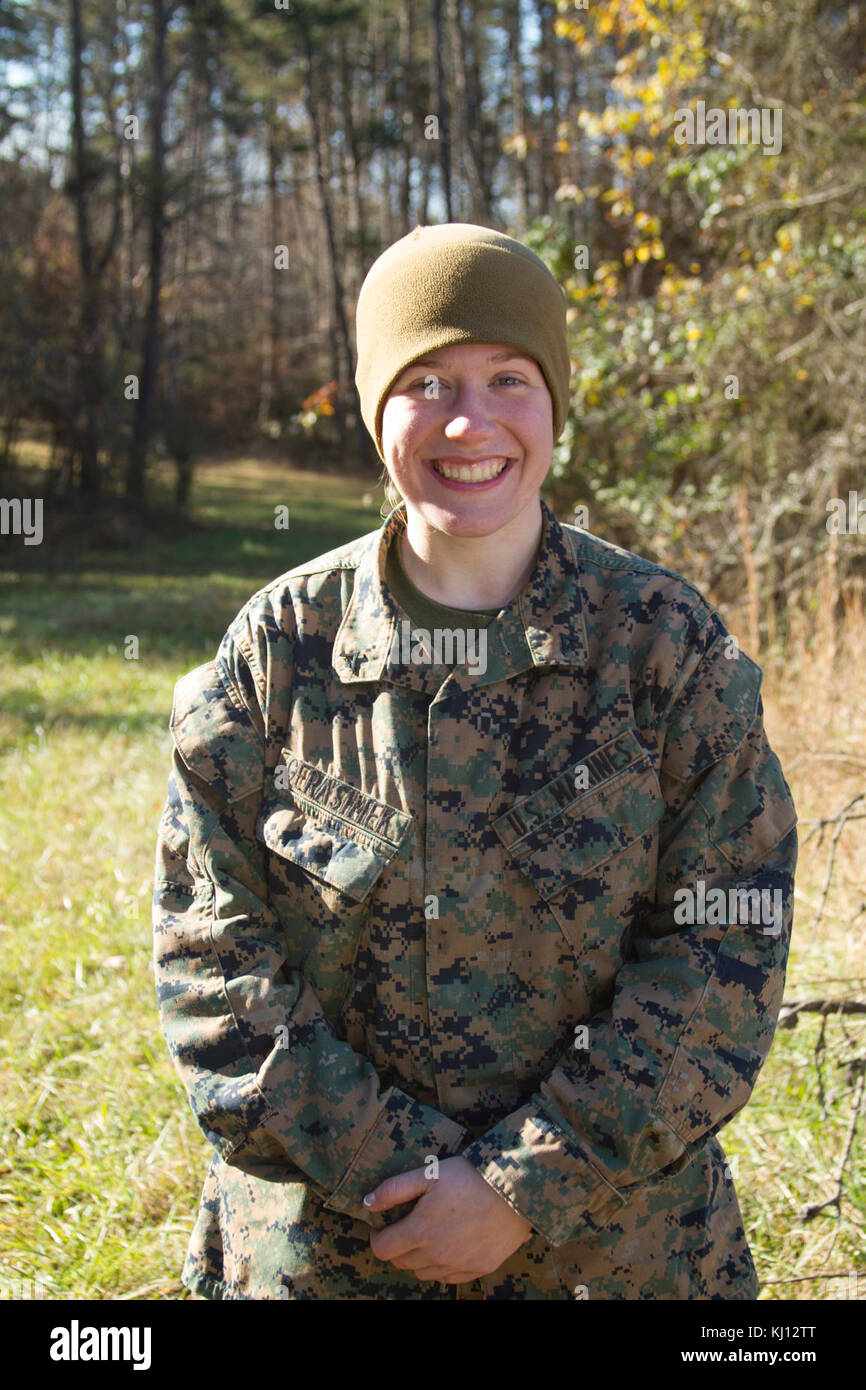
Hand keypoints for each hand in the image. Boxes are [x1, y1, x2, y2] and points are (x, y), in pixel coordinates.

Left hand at [365, 1155, 532, 1284]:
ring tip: (428, 1235)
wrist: (514, 1190)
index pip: (382, 1249)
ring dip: (418, 1258)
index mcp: (419, 1232)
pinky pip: (449, 1277)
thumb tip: (367, 1203)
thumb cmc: (469, 1177)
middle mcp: (436, 1255)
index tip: (383, 1225)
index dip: (377, 1236)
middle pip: (401, 1263)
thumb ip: (394, 1189)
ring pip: (423, 1273)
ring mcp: (457, 1266)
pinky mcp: (478, 1269)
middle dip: (396, 1246)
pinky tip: (449, 1245)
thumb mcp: (428, 1174)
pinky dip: (442, 1265)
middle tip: (405, 1226)